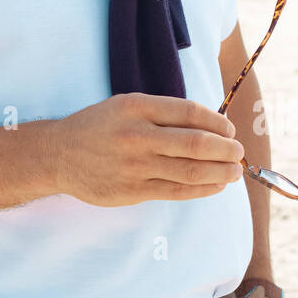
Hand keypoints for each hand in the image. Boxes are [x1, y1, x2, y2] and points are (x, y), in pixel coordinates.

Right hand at [47, 91, 244, 205]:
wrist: (59, 154)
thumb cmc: (99, 127)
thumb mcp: (125, 106)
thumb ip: (162, 112)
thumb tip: (210, 125)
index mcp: (136, 107)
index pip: (189, 112)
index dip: (216, 122)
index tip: (229, 129)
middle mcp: (136, 135)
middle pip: (195, 143)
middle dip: (225, 149)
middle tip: (238, 152)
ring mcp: (134, 166)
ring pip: (190, 170)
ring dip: (220, 171)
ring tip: (234, 171)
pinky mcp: (132, 191)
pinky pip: (176, 191)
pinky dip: (202, 189)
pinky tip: (215, 185)